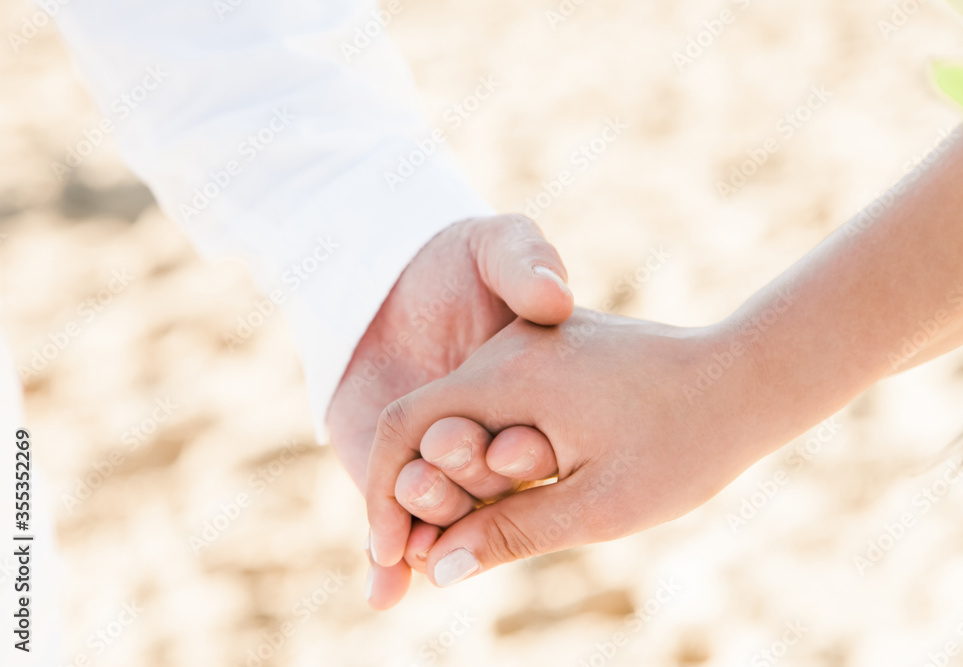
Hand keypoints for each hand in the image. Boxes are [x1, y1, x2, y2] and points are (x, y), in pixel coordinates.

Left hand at [325, 214, 573, 607]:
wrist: (383, 266)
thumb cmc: (454, 251)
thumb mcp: (496, 244)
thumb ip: (527, 260)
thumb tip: (555, 298)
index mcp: (525, 398)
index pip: (529, 442)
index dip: (521, 454)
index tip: (512, 455)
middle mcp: (488, 436)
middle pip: (485, 484)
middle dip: (464, 490)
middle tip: (435, 477)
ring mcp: (442, 459)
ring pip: (442, 510)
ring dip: (426, 526)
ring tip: (406, 528)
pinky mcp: (391, 469)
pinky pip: (396, 520)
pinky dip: (388, 560)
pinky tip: (384, 588)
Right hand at [367, 308, 785, 590]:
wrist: (747, 377)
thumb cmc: (684, 443)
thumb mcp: (598, 504)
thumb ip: (511, 533)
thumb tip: (440, 572)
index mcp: (507, 374)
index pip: (402, 427)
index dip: (385, 495)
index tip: (391, 557)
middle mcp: (507, 347)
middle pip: (430, 423)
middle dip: (424, 493)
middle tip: (434, 560)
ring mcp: (530, 345)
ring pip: (464, 415)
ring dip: (460, 476)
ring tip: (474, 538)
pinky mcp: (551, 353)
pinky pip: (498, 405)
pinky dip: (490, 452)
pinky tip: (512, 496)